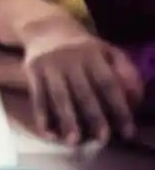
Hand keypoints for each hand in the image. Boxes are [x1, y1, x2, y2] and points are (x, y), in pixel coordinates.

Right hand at [20, 16, 142, 144]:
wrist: (45, 29)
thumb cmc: (83, 48)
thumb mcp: (106, 50)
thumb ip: (124, 70)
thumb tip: (136, 98)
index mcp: (92, 53)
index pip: (108, 84)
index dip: (119, 108)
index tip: (127, 131)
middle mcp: (70, 58)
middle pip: (84, 92)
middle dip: (94, 117)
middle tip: (102, 140)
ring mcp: (50, 64)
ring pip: (59, 96)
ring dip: (67, 119)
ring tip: (73, 141)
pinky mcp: (33, 69)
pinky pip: (38, 96)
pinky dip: (41, 115)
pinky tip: (47, 132)